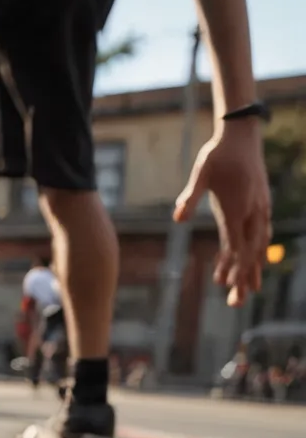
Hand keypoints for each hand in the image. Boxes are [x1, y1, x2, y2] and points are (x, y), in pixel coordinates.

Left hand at [174, 120, 271, 306]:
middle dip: (244, 279)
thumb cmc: (218, 154)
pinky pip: (260, 234)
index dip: (233, 268)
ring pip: (259, 246)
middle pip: (251, 253)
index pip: (237, 246)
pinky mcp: (260, 204)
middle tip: (235, 304)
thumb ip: (190, 198)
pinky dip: (255, 252)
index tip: (225, 287)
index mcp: (238, 209)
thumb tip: (177, 219)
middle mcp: (253, 212)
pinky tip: (251, 263)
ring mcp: (260, 208)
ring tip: (247, 292)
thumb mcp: (201, 174)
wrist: (241, 133)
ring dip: (252, 270)